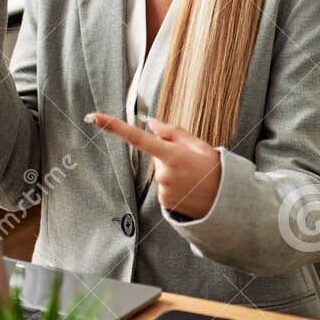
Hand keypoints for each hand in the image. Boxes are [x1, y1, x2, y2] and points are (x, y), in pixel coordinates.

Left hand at [85, 112, 221, 219]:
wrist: (225, 202)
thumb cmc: (213, 170)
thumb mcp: (198, 145)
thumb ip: (172, 132)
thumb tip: (149, 123)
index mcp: (172, 154)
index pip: (137, 138)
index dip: (114, 127)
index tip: (94, 117)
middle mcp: (163, 173)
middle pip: (157, 157)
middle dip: (170, 157)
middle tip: (192, 165)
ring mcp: (162, 189)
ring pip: (160, 173)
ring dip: (174, 173)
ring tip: (193, 179)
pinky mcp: (164, 202)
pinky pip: (164, 188)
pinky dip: (174, 186)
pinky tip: (189, 190)